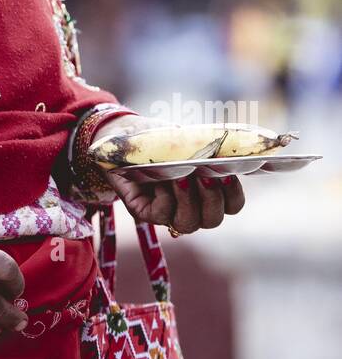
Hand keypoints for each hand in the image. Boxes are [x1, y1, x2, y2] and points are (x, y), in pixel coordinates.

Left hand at [92, 114, 245, 230]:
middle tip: (205, 175)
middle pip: (212, 219)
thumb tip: (231, 146)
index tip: (229, 173)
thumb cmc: (161, 138)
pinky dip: (165, 197)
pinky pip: (161, 215)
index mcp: (207, 192)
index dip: (234, 194)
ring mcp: (167, 213)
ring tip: (181, 175)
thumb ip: (209, 147)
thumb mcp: (188, 139)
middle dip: (212, 198)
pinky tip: (161, 178)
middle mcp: (190, 208)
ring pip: (188, 224)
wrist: (124, 134)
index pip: (231, 206)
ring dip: (188, 199)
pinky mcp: (144, 212)